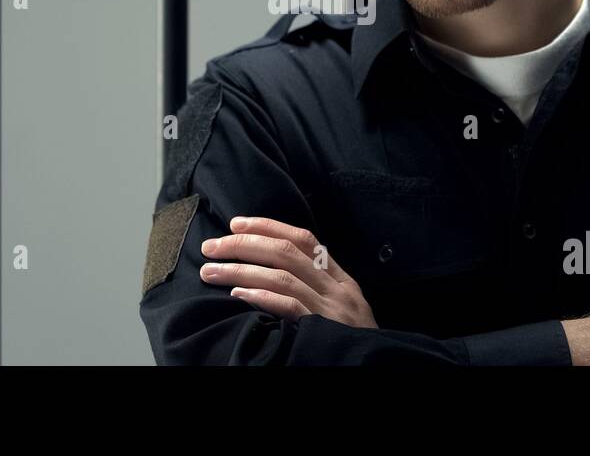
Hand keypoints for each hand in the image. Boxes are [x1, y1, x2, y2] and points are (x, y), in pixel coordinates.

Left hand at [199, 216, 377, 328]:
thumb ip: (315, 286)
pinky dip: (261, 296)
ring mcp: (330, 310)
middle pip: (286, 253)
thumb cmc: (351, 339)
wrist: (378, 366)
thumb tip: (270, 268)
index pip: (303, 240)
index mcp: (340, 278)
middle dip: (244, 245)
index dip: (268, 226)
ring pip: (282, 277)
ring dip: (241, 270)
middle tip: (211, 246)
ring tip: (211, 271)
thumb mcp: (341, 307)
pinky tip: (237, 294)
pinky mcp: (322, 331)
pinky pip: (289, 307)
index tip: (236, 223)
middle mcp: (336, 288)